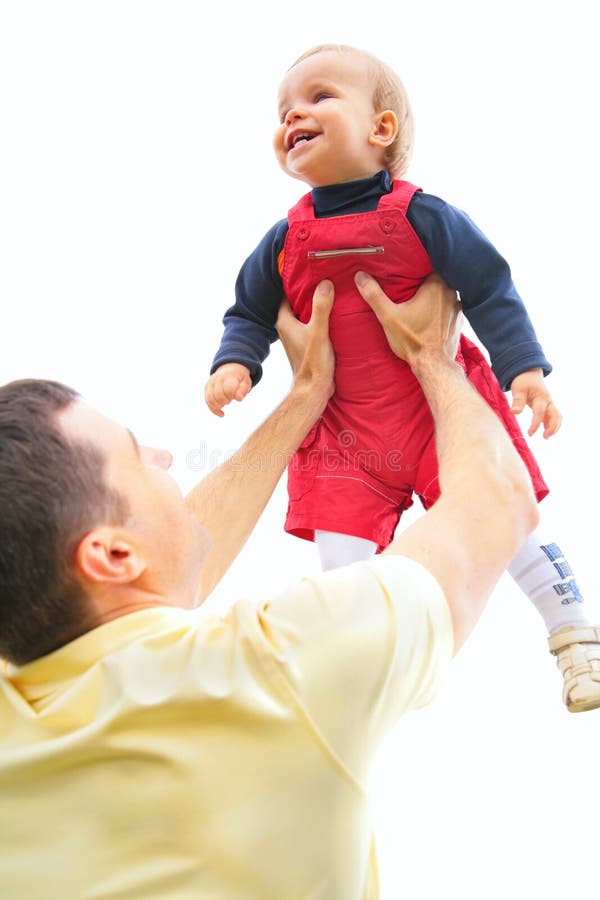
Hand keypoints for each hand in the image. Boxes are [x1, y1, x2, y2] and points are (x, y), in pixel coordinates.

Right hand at [204, 363, 251, 417]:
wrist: (230, 368)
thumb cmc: (240, 378)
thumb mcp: (246, 382)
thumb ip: (243, 390)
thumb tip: (239, 399)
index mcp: (229, 376)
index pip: (228, 389)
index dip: (233, 396)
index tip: (237, 396)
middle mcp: (217, 379)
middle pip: (218, 395)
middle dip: (226, 401)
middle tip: (230, 399)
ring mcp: (210, 383)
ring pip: (210, 399)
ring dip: (219, 406)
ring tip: (225, 404)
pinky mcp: (207, 388)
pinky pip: (207, 401)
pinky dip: (214, 409)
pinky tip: (222, 414)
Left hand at [276, 280, 334, 402]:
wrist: (314, 389)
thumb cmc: (314, 363)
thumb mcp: (319, 331)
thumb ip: (321, 307)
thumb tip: (325, 283)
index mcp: (284, 321)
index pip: (289, 294)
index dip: (301, 284)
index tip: (315, 274)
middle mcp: (287, 328)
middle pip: (298, 303)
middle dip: (311, 293)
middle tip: (327, 281)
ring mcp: (296, 337)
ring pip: (305, 315)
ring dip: (317, 307)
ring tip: (333, 295)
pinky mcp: (305, 344)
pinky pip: (311, 325)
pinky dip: (320, 319)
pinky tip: (334, 315)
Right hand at [354, 271, 461, 366]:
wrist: (433, 365)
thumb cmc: (412, 340)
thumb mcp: (388, 316)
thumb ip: (374, 294)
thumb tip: (360, 275)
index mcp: (435, 286)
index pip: (426, 270)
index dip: (415, 275)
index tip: (405, 282)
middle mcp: (451, 293)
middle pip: (435, 283)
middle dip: (424, 288)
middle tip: (409, 297)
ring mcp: (457, 309)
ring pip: (443, 297)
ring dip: (434, 301)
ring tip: (420, 309)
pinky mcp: (459, 323)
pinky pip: (449, 312)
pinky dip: (441, 314)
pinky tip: (431, 321)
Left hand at [510, 369, 561, 437]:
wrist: (529, 373)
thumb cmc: (523, 381)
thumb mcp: (518, 389)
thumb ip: (518, 400)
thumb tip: (515, 412)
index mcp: (541, 397)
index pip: (540, 413)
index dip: (536, 424)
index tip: (530, 434)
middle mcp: (548, 401)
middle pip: (555, 415)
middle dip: (552, 427)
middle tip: (545, 437)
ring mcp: (549, 403)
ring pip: (557, 416)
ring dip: (554, 427)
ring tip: (546, 437)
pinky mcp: (548, 405)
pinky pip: (553, 415)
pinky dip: (551, 423)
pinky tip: (546, 431)